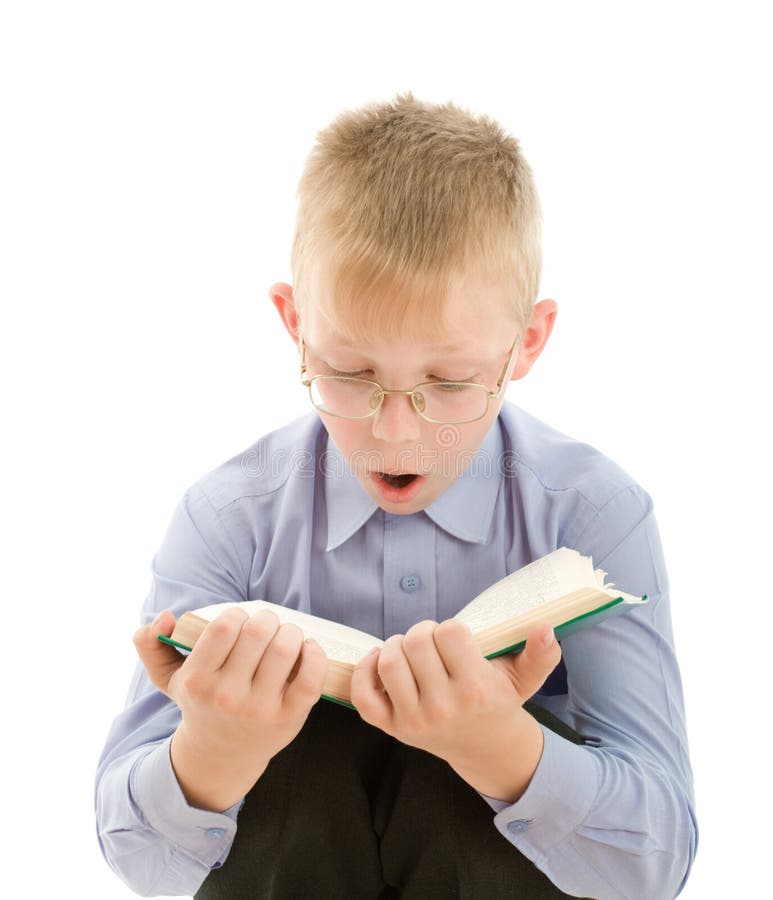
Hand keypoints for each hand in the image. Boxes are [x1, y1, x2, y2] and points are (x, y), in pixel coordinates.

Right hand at [133, 607, 327, 809]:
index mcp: (197, 681)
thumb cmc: (200, 703)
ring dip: (291, 632)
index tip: (240, 621)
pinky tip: (307, 648)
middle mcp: (227, 697)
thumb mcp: (168, 678)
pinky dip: (315, 654)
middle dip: (267, 619)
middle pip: (258, 632)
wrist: (221, 754)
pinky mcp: (289, 718)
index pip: (224, 625)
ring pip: (285, 649)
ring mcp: (260, 710)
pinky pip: (311, 678)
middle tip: (267, 626)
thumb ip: (151, 644)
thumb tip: (165, 616)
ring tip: (286, 636)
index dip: (237, 614)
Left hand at [350, 618, 560, 792]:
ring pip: (388, 662)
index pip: (448, 632)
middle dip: (423, 633)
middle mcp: (443, 706)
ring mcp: (414, 721)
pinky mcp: (393, 729)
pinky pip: (363, 696)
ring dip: (395, 646)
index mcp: (475, 689)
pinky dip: (364, 671)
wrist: (485, 748)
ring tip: (410, 650)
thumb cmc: (500, 702)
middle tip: (432, 642)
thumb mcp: (525, 679)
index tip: (455, 639)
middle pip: (416, 641)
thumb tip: (546, 628)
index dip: (449, 629)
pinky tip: (378, 659)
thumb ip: (540, 654)